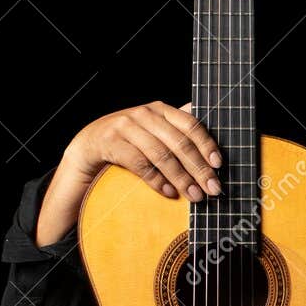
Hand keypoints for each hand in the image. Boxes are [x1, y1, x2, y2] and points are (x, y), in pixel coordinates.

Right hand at [65, 99, 221, 202]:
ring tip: (195, 196)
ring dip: (181, 179)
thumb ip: (176, 134)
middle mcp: (144, 114)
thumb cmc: (128, 142)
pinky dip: (156, 180)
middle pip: (179, 142)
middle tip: (213, 189)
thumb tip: (212, 149)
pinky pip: (139, 163)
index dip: (206, 144)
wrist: (87, 145)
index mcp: (160, 110)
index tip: (218, 165)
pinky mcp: (110, 142)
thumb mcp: (152, 133)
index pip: (190, 124)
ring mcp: (126, 126)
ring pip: (161, 155)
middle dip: (199, 168)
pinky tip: (168, 192)